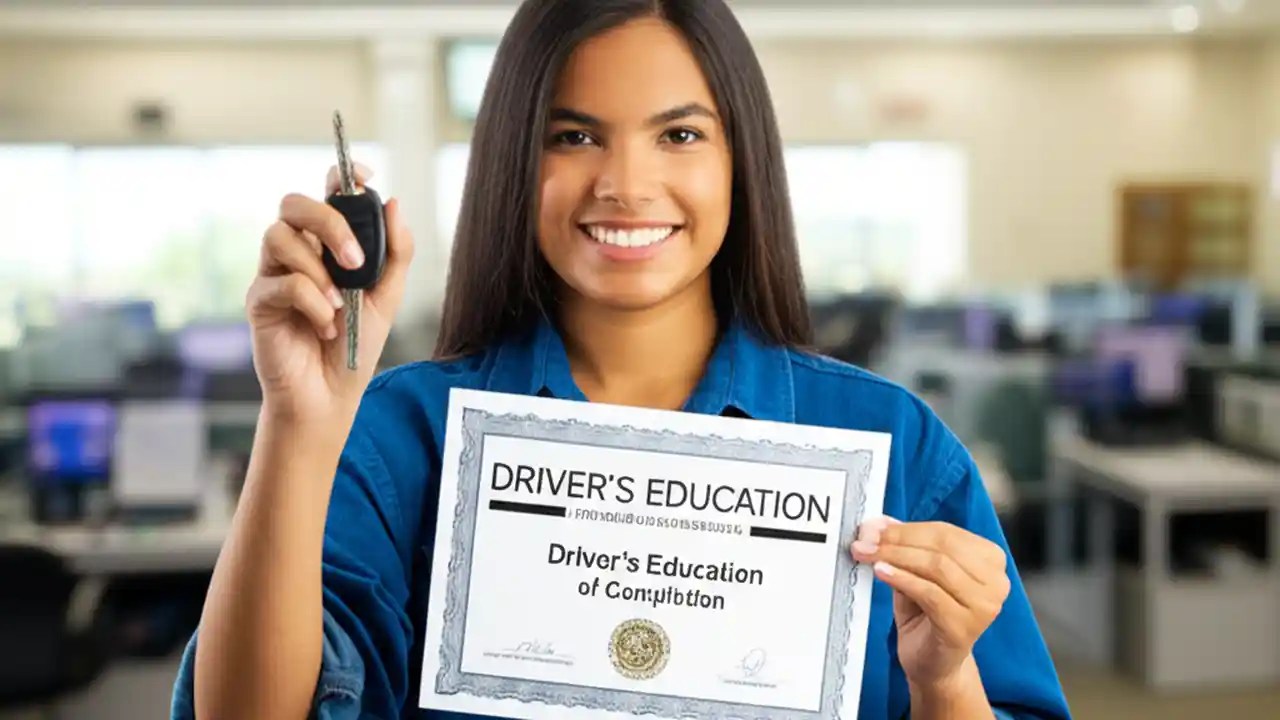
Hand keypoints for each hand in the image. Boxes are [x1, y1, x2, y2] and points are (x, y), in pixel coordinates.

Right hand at [246, 163, 414, 421]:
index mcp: (328, 246)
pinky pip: (281, 284)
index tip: (362, 178)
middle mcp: (298, 253)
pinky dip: (311, 304)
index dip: (339, 178)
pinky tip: (324, 327)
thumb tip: (394, 203)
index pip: (326, 195)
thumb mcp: (387, 298)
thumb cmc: (355, 346)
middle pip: (293, 203)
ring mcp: (274, 275)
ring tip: (339, 306)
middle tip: (354, 259)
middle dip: (326, 221)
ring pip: (278, 235)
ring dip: (317, 270)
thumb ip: (396, 253)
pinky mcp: (259, 301)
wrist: (332, 395)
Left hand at [850, 517, 1009, 691]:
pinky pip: (930, 593)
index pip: (945, 531)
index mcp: (990, 559)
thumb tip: (877, 523)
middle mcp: (996, 581)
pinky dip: (903, 579)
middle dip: (897, 540)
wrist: (933, 662)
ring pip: (936, 566)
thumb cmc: (927, 614)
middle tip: (865, 540)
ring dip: (896, 557)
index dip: (905, 528)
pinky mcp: (965, 626)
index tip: (872, 527)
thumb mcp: (915, 572)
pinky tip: (882, 572)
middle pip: (941, 546)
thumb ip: (903, 546)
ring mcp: (984, 606)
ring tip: (869, 555)